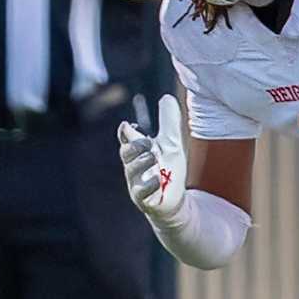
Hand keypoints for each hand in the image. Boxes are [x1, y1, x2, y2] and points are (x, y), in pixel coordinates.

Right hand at [117, 94, 187, 221]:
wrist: (174, 201)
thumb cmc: (169, 171)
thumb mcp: (172, 144)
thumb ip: (169, 122)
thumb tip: (167, 97)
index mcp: (138, 152)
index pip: (126, 139)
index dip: (124, 133)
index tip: (126, 126)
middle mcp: (133, 167)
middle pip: (126, 153)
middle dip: (135, 146)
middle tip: (148, 143)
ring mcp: (136, 184)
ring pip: (132, 171)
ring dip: (143, 163)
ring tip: (154, 157)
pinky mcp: (144, 200)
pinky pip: (141, 192)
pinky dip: (149, 184)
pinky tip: (158, 178)